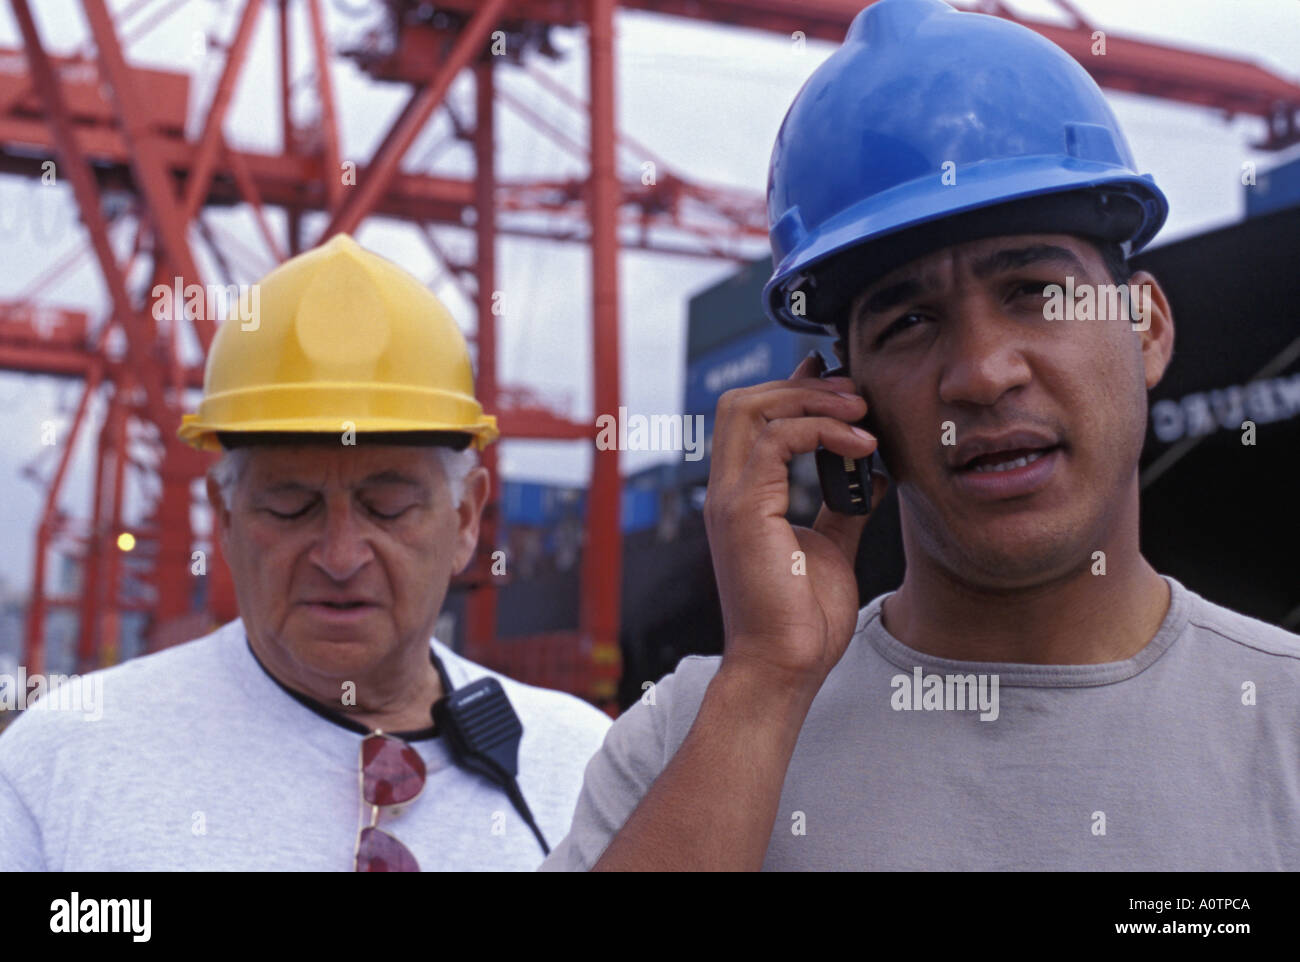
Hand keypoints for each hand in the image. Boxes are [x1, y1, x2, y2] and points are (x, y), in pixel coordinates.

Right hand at [703, 351, 888, 693]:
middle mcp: (727, 492)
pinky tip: (862, 447)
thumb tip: (870, 476)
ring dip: (814, 401)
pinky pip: (777, 441)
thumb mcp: (831, 549)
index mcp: (742, 498)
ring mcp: (730, 499)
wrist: (785, 667)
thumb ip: (842, 509)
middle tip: (855, 396)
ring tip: (861, 414)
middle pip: (743, 401)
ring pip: (752, 408)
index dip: (794, 391)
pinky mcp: (744, 511)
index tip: (842, 388)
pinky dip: (823, 431)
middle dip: (802, 387)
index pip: (751, 419)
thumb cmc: (802, 622)